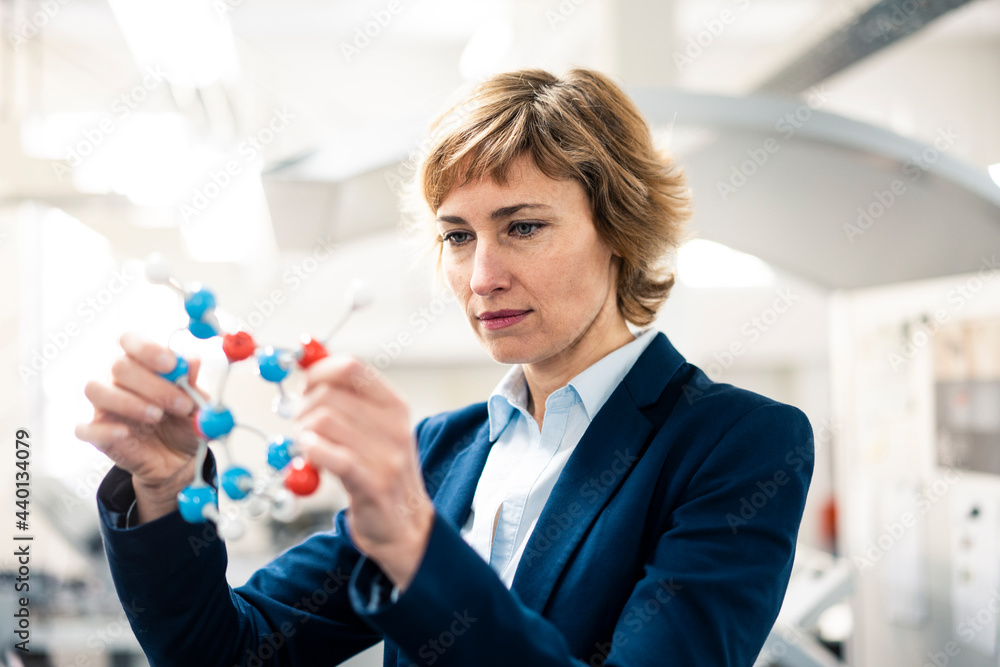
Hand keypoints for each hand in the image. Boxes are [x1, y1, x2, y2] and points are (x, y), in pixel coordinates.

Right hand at [75, 331, 209, 523]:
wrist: (178, 460)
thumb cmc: (184, 423)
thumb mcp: (196, 403)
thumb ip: (192, 383)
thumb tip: (191, 359)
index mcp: (142, 364)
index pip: (130, 340)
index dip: (147, 349)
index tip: (171, 364)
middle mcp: (118, 380)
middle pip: (119, 366)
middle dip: (152, 384)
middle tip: (181, 404)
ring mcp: (104, 406)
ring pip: (96, 390)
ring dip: (128, 402)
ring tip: (157, 417)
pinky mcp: (97, 435)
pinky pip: (84, 428)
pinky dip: (104, 430)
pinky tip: (126, 433)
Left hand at [294, 355, 434, 591]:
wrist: (406, 526)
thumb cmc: (380, 474)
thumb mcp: (376, 431)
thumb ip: (348, 404)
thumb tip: (307, 376)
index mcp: (395, 405)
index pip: (351, 367)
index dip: (317, 372)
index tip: (304, 387)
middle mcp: (395, 426)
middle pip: (329, 394)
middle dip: (302, 407)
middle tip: (300, 425)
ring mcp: (387, 456)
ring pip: (325, 421)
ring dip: (302, 432)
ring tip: (305, 445)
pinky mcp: (374, 484)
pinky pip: (335, 456)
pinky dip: (313, 451)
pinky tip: (308, 454)